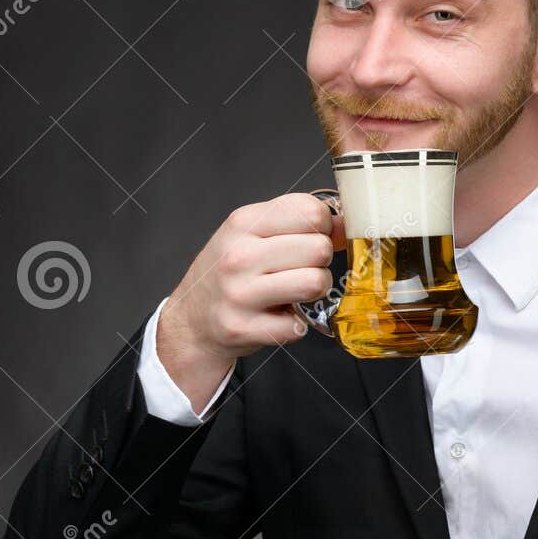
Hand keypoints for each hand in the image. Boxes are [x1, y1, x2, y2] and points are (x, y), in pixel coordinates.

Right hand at [157, 193, 344, 410]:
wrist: (192, 319)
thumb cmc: (231, 272)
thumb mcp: (255, 235)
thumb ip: (298, 223)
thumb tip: (344, 224)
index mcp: (244, 222)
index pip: (311, 211)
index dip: (322, 227)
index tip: (310, 238)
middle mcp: (239, 255)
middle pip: (319, 248)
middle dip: (319, 261)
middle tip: (300, 269)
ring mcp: (240, 293)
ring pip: (314, 283)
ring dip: (313, 291)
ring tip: (295, 292)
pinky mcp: (244, 327)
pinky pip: (298, 325)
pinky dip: (295, 325)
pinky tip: (278, 317)